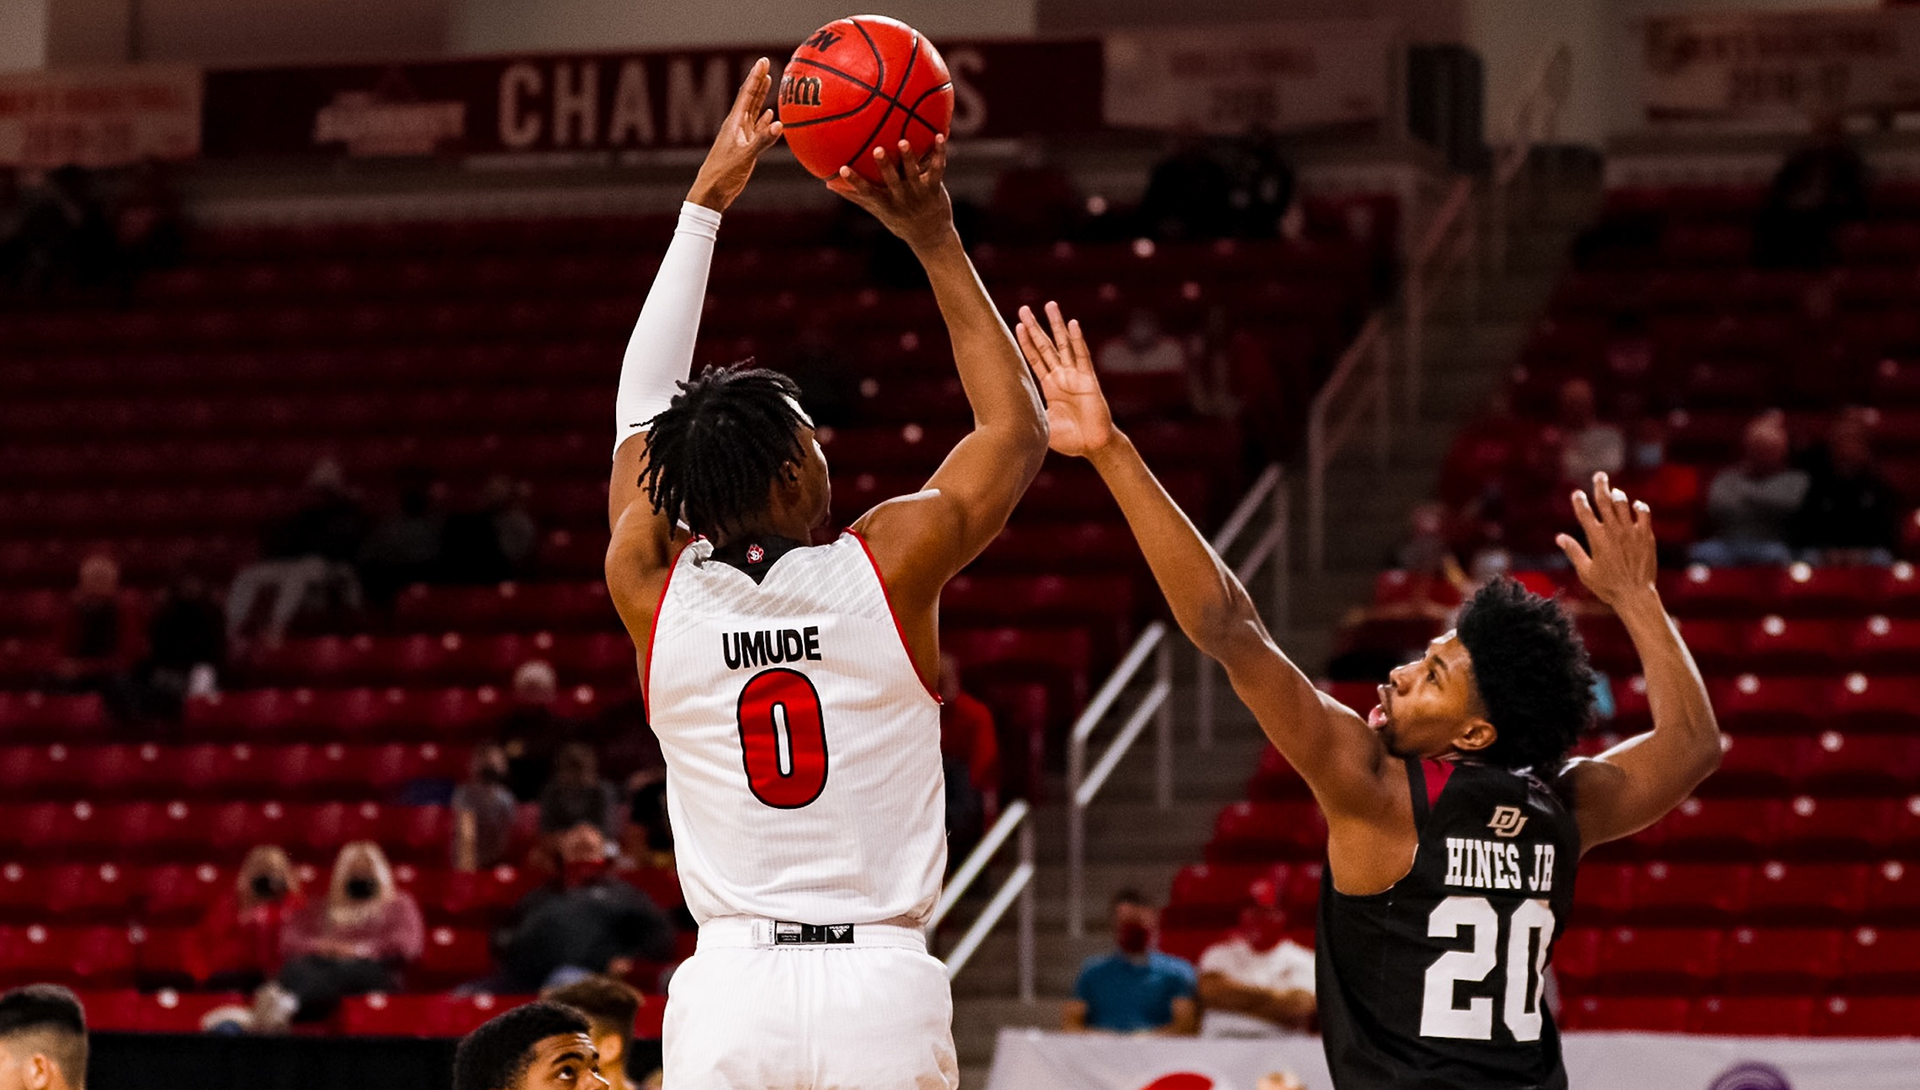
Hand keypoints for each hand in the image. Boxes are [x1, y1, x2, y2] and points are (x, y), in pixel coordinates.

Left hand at [687, 58, 782, 212]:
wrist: (711, 193)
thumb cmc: (724, 175)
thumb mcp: (744, 157)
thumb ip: (762, 141)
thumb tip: (779, 124)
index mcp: (734, 124)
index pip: (747, 94)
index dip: (756, 77)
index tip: (763, 61)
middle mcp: (736, 126)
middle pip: (749, 98)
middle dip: (758, 81)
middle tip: (766, 63)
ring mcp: (739, 137)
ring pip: (753, 111)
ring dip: (761, 97)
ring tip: (768, 82)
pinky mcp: (743, 148)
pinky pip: (755, 128)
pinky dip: (763, 119)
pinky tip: (769, 115)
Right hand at [826, 137, 954, 250]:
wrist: (930, 235)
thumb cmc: (899, 220)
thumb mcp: (876, 210)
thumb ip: (855, 196)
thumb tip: (828, 183)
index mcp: (885, 203)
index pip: (867, 192)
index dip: (855, 182)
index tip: (842, 169)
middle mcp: (901, 198)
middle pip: (892, 181)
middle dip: (885, 167)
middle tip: (877, 150)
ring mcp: (918, 194)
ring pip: (913, 174)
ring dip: (909, 157)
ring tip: (904, 141)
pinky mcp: (934, 188)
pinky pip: (938, 168)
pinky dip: (940, 153)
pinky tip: (941, 135)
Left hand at [1015, 301, 1117, 457]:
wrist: (1093, 446)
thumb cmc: (1069, 439)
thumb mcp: (1041, 425)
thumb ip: (1028, 415)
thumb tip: (1003, 417)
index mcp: (1049, 386)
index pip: (1035, 359)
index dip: (1026, 342)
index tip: (1017, 325)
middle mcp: (1061, 376)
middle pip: (1046, 346)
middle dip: (1035, 327)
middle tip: (1024, 308)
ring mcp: (1075, 376)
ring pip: (1064, 345)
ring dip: (1057, 325)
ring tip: (1050, 305)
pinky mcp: (1088, 380)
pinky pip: (1082, 356)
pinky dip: (1078, 340)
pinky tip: (1073, 324)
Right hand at [1557, 472, 1657, 607]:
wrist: (1635, 594)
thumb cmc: (1608, 586)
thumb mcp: (1585, 571)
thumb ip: (1573, 551)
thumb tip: (1560, 537)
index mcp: (1596, 538)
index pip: (1584, 512)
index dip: (1579, 501)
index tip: (1577, 493)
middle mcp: (1613, 530)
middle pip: (1605, 501)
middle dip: (1600, 486)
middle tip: (1599, 475)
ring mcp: (1630, 531)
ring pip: (1623, 504)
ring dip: (1618, 495)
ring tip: (1615, 492)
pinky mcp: (1646, 535)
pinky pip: (1644, 514)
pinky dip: (1639, 507)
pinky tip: (1636, 505)